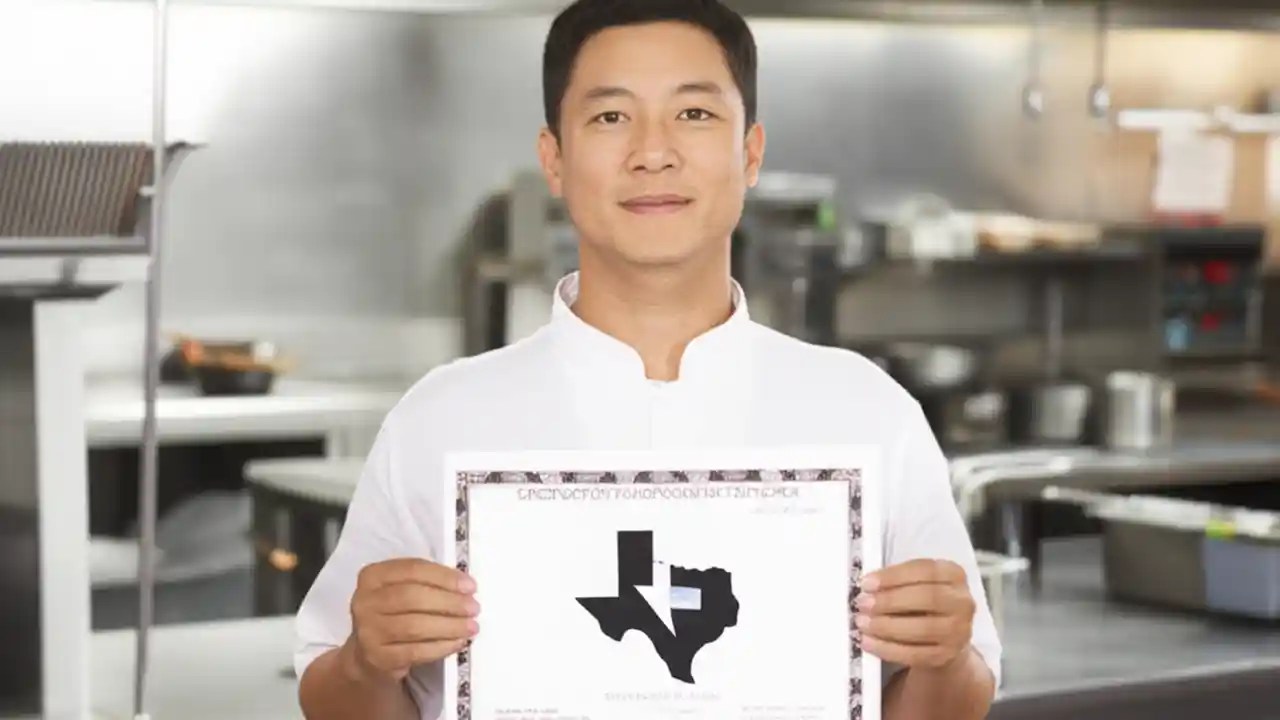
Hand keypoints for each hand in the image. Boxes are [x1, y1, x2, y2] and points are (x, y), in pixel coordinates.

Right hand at [344, 558, 479, 682]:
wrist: (368, 654)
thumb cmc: (394, 614)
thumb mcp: (402, 589)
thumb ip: (427, 582)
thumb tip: (465, 588)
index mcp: (373, 576)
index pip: (412, 569)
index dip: (445, 577)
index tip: (470, 586)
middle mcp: (365, 601)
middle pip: (412, 597)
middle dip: (449, 602)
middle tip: (474, 608)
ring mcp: (369, 631)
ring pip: (415, 626)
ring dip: (449, 626)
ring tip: (471, 626)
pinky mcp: (378, 657)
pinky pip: (415, 651)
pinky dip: (441, 646)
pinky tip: (458, 642)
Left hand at [854, 559, 974, 669]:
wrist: (945, 638)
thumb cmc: (924, 604)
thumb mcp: (917, 583)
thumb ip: (897, 581)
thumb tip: (867, 587)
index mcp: (955, 575)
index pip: (926, 570)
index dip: (894, 576)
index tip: (867, 583)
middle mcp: (963, 603)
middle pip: (927, 598)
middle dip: (890, 600)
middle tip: (862, 603)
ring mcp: (959, 632)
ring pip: (922, 629)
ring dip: (886, 625)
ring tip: (862, 622)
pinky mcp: (946, 656)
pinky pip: (914, 654)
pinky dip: (887, 648)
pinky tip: (868, 642)